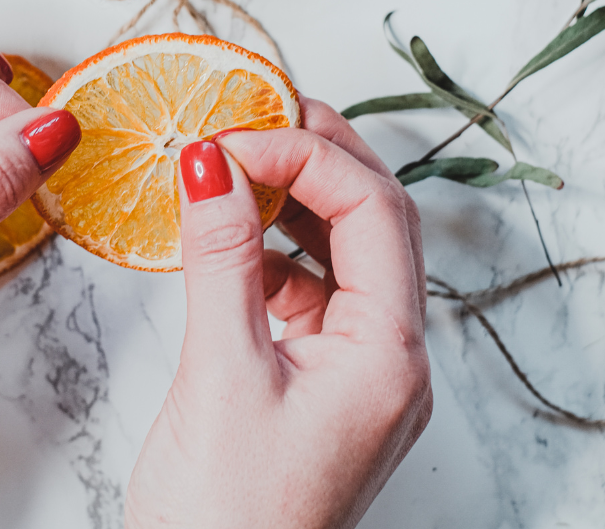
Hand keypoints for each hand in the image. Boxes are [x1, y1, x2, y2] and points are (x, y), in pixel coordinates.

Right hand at [125, 98, 431, 528]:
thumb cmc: (226, 521)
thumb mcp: (219, 374)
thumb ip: (221, 259)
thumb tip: (211, 162)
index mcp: (391, 356)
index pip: (374, 211)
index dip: (306, 155)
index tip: (230, 135)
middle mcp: (393, 361)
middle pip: (378, 222)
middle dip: (319, 159)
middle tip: (250, 117)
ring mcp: (363, 376)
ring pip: (349, 256)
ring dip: (298, 204)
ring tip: (235, 167)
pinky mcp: (324, 389)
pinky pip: (317, 297)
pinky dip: (277, 257)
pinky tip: (232, 243)